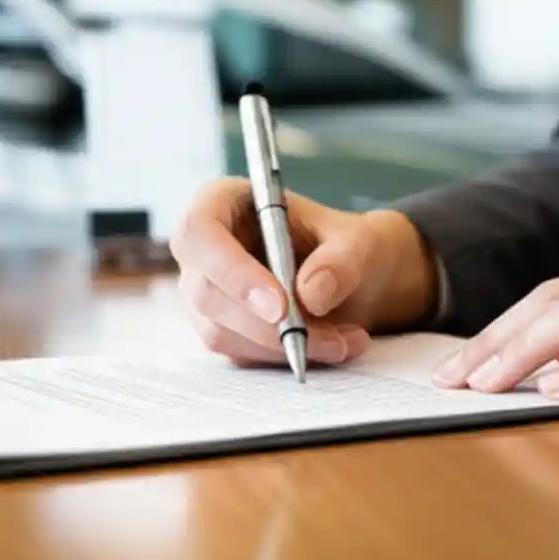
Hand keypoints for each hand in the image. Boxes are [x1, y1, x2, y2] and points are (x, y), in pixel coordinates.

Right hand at [170, 178, 435, 367]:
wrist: (349, 277)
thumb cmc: (342, 244)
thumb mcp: (358, 240)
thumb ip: (341, 260)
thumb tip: (311, 295)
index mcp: (223, 202)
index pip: (200, 231)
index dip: (231, 269)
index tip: (279, 306)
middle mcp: (203, 249)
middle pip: (205, 291)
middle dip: (264, 324)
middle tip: (325, 337)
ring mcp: (205, 293)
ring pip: (221, 332)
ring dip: (284, 346)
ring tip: (344, 341)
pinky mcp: (221, 329)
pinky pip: (241, 354)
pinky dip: (286, 357)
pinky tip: (331, 346)